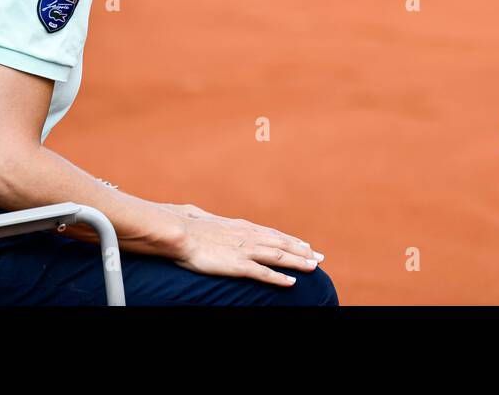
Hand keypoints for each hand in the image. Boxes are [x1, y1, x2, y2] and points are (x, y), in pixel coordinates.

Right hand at [169, 211, 323, 287]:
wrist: (178, 232)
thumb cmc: (185, 226)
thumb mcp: (202, 219)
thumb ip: (208, 219)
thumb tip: (200, 214)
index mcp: (241, 226)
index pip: (273, 234)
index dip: (291, 240)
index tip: (305, 245)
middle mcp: (248, 236)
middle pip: (282, 243)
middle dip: (303, 250)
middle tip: (320, 257)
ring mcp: (245, 250)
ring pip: (279, 256)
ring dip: (299, 261)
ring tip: (315, 267)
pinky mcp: (238, 264)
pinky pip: (264, 273)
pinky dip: (279, 278)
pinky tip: (292, 283)